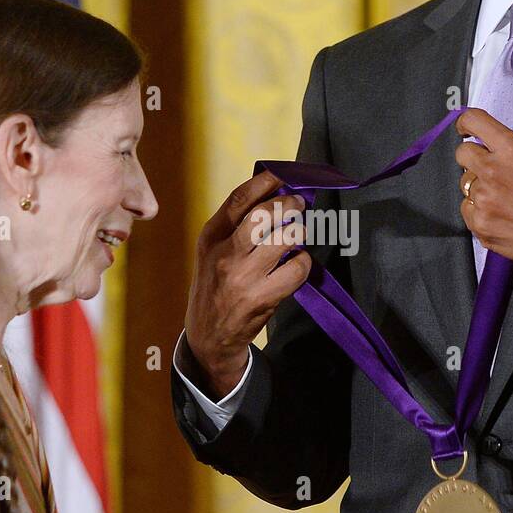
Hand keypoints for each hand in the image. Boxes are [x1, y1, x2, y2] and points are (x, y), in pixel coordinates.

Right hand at [182, 170, 310, 398]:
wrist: (208, 337)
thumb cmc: (215, 287)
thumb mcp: (211, 253)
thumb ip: (235, 227)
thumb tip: (274, 197)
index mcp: (210, 237)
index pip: (238, 200)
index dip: (264, 182)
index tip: (282, 174)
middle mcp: (224, 254)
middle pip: (264, 215)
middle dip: (289, 204)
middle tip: (300, 203)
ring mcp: (243, 277)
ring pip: (284, 238)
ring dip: (299, 231)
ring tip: (300, 233)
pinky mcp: (261, 298)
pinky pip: (296, 269)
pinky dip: (303, 262)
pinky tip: (298, 263)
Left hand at [454, 107, 512, 296]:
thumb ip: (511, 153)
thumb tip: (492, 151)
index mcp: (512, 150)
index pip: (473, 121)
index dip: (465, 123)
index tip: (464, 128)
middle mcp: (493, 171)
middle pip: (462, 153)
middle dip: (473, 158)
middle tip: (488, 169)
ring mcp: (483, 199)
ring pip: (465, 184)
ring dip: (479, 188)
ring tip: (506, 200)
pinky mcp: (479, 224)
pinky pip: (468, 210)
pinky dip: (480, 212)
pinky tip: (502, 216)